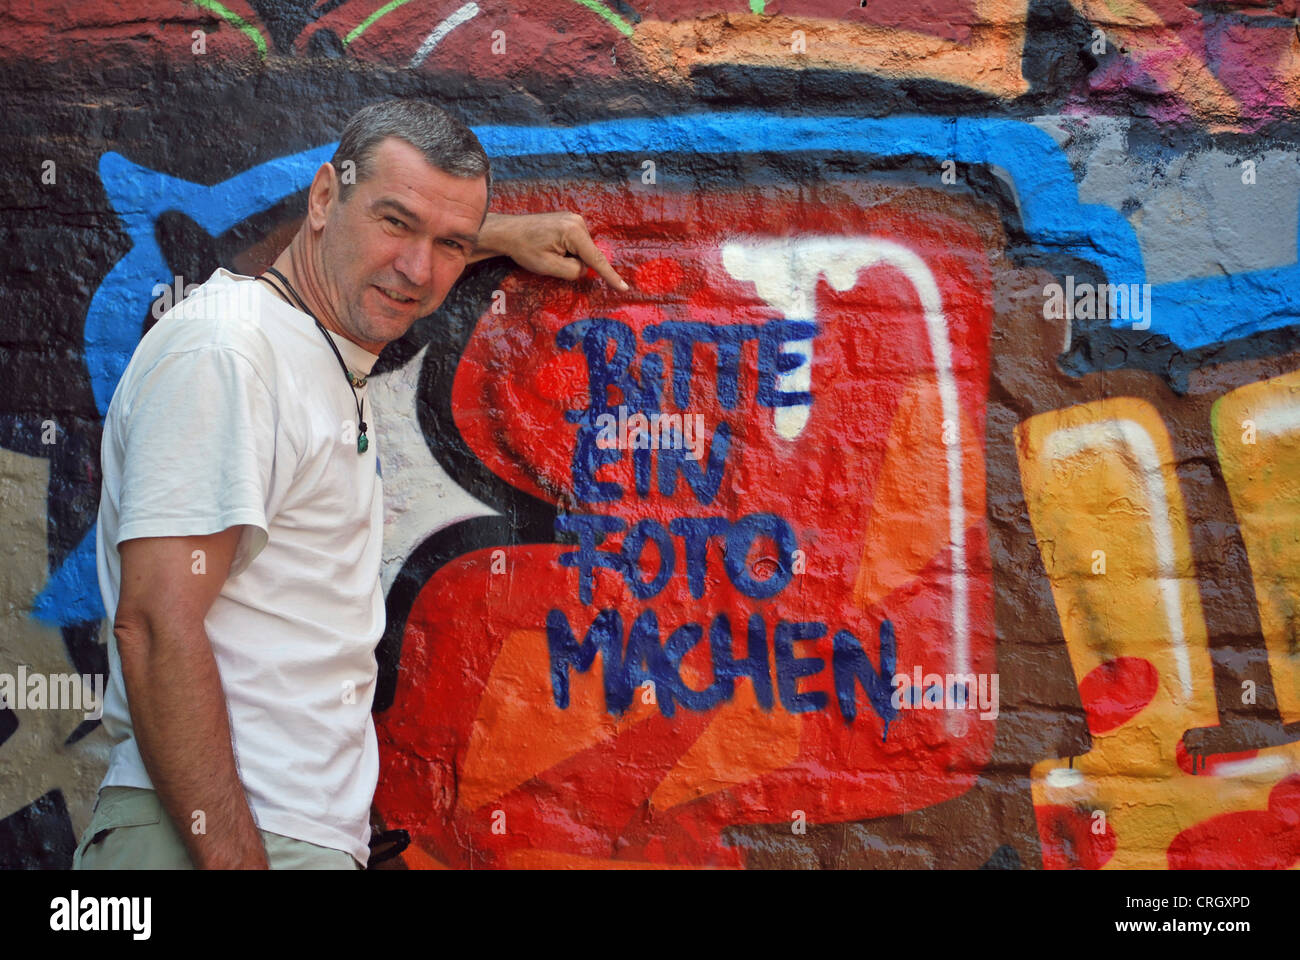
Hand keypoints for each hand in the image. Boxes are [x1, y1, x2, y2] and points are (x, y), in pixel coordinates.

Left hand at [471, 212, 629, 290]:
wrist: (508, 232)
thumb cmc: (525, 249)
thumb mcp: (549, 267)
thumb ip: (573, 271)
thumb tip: (584, 269)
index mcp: (574, 232)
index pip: (596, 259)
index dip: (610, 276)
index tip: (624, 288)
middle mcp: (578, 221)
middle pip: (588, 255)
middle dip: (575, 263)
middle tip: (550, 258)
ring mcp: (574, 219)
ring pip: (582, 250)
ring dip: (570, 257)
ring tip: (548, 251)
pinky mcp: (569, 221)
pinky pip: (577, 244)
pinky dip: (568, 250)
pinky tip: (551, 246)